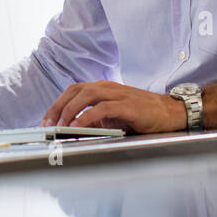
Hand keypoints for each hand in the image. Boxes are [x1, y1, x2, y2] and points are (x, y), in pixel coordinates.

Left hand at [40, 81, 185, 133]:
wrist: (170, 112)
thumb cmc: (143, 114)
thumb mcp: (114, 116)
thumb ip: (96, 119)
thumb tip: (75, 129)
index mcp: (103, 88)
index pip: (73, 90)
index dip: (57, 104)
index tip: (46, 120)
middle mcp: (108, 87)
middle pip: (75, 90)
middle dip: (58, 107)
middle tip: (48, 125)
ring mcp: (118, 94)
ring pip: (86, 95)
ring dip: (69, 110)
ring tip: (60, 125)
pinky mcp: (127, 105)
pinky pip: (102, 108)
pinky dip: (87, 116)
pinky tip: (79, 126)